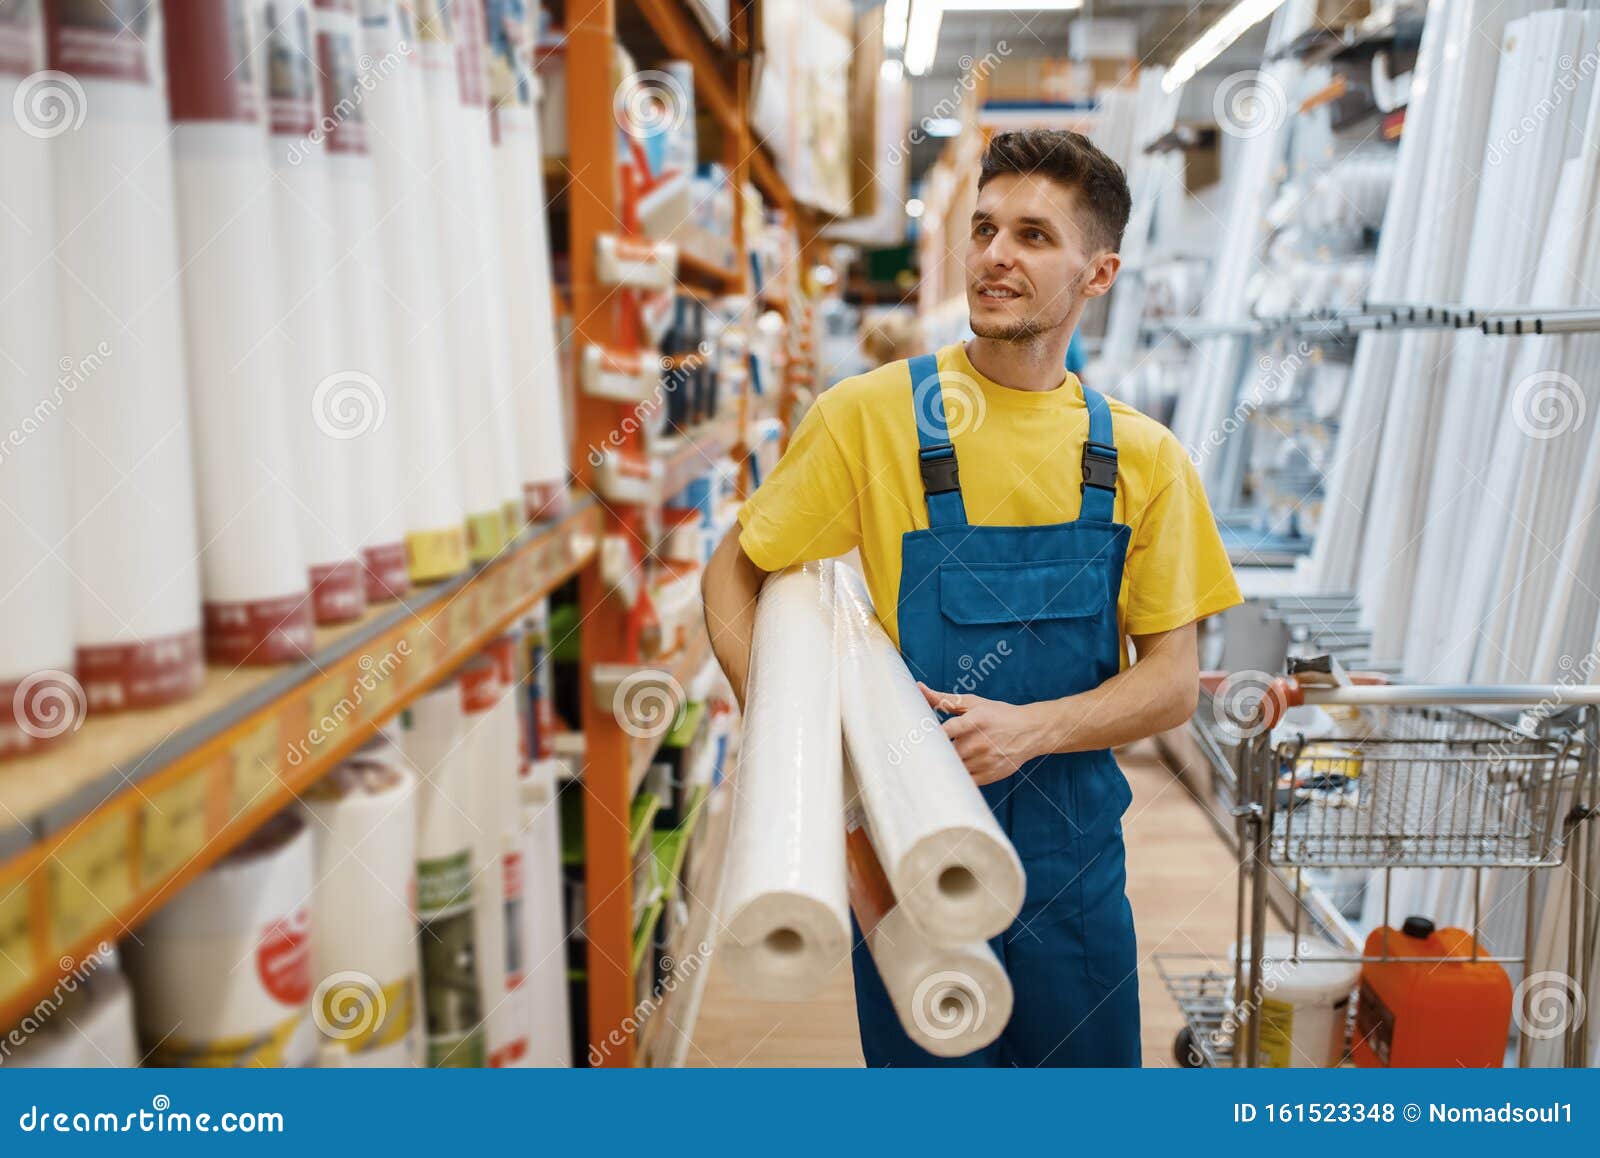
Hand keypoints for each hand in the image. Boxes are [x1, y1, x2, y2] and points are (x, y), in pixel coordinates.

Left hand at [918, 682, 1043, 785]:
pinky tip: (950, 769)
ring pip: (954, 768)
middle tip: (918, 750)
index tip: (917, 736)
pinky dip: (955, 776)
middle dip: (933, 751)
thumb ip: (944, 699)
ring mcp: (986, 761)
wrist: (1030, 731)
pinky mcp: (990, 775)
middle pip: (947, 753)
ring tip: (935, 758)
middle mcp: (981, 742)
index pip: (949, 729)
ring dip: (943, 763)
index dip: (931, 734)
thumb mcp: (974, 703)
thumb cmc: (998, 715)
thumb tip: (919, 688)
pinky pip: (964, 781)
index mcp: (976, 720)